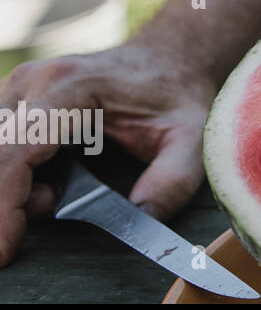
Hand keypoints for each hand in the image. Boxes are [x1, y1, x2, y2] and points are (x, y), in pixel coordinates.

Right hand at [0, 41, 214, 265]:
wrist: (169, 58)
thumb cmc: (178, 96)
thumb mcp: (192, 139)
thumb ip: (172, 182)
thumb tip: (140, 220)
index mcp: (69, 87)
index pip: (13, 152)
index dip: (4, 206)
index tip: (6, 251)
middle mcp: (32, 83)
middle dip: (6, 203)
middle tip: (50, 212)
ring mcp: (17, 90)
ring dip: (11, 190)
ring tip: (57, 193)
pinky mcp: (14, 103)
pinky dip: (13, 179)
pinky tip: (50, 183)